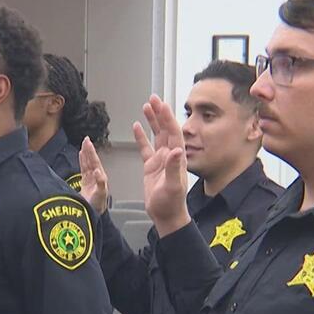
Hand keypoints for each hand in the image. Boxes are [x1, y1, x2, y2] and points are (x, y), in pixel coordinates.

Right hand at [78, 136, 109, 214]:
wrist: (92, 215)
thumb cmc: (98, 206)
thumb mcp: (101, 194)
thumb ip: (100, 182)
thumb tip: (96, 171)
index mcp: (100, 177)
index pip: (95, 162)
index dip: (91, 152)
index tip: (87, 143)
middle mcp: (96, 177)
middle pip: (91, 160)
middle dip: (89, 150)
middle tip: (86, 139)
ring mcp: (90, 179)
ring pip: (87, 163)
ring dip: (85, 154)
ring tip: (83, 145)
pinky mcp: (85, 183)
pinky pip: (83, 169)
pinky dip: (82, 161)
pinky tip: (80, 155)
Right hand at [133, 95, 190, 236]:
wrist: (166, 215)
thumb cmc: (171, 203)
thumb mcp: (173, 185)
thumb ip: (174, 167)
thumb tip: (176, 150)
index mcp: (176, 157)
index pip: (173, 132)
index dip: (167, 118)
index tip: (161, 105)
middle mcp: (170, 155)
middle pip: (165, 129)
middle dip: (159, 113)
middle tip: (153, 99)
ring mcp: (160, 160)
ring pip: (156, 135)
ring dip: (152, 121)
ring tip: (146, 106)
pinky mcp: (150, 166)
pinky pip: (145, 148)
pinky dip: (141, 137)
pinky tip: (136, 126)